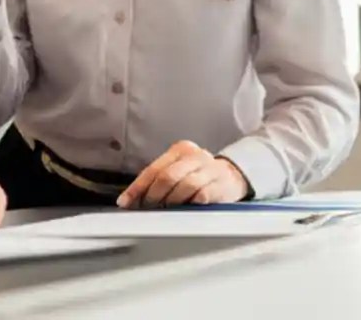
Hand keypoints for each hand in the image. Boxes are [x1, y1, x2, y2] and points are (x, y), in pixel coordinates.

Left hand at [118, 140, 250, 208]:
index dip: (137, 187)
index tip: (126, 202)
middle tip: (148, 208)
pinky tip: (187, 208)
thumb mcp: (180, 169)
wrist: (234, 175)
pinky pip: (202, 196)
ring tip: (167, 209)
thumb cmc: (200, 175)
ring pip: (185, 186)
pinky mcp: (222, 185)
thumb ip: (159, 179)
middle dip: (153, 195)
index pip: (153, 169)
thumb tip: (133, 198)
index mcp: (180, 150)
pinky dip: (191, 204)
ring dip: (172, 201)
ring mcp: (210, 169)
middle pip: (168, 176)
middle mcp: (195, 156)